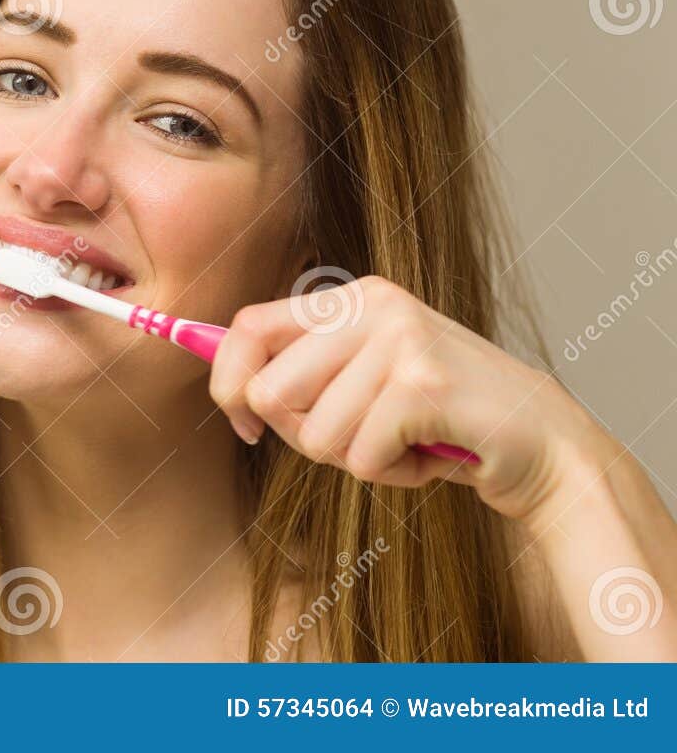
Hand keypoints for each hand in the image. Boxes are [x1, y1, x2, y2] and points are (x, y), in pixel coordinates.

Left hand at [208, 275, 615, 527]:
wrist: (547, 447)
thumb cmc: (442, 422)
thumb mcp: (366, 382)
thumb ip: (305, 375)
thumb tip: (228, 389)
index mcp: (351, 300)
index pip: (249, 326)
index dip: (228, 382)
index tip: (243, 426)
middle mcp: (373, 306)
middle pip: (269, 391)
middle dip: (303, 437)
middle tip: (358, 440)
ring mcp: (400, 340)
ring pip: (314, 434)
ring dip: (356, 461)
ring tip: (405, 444)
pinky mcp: (422, 384)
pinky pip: (359, 459)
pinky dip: (391, 476)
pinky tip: (430, 456)